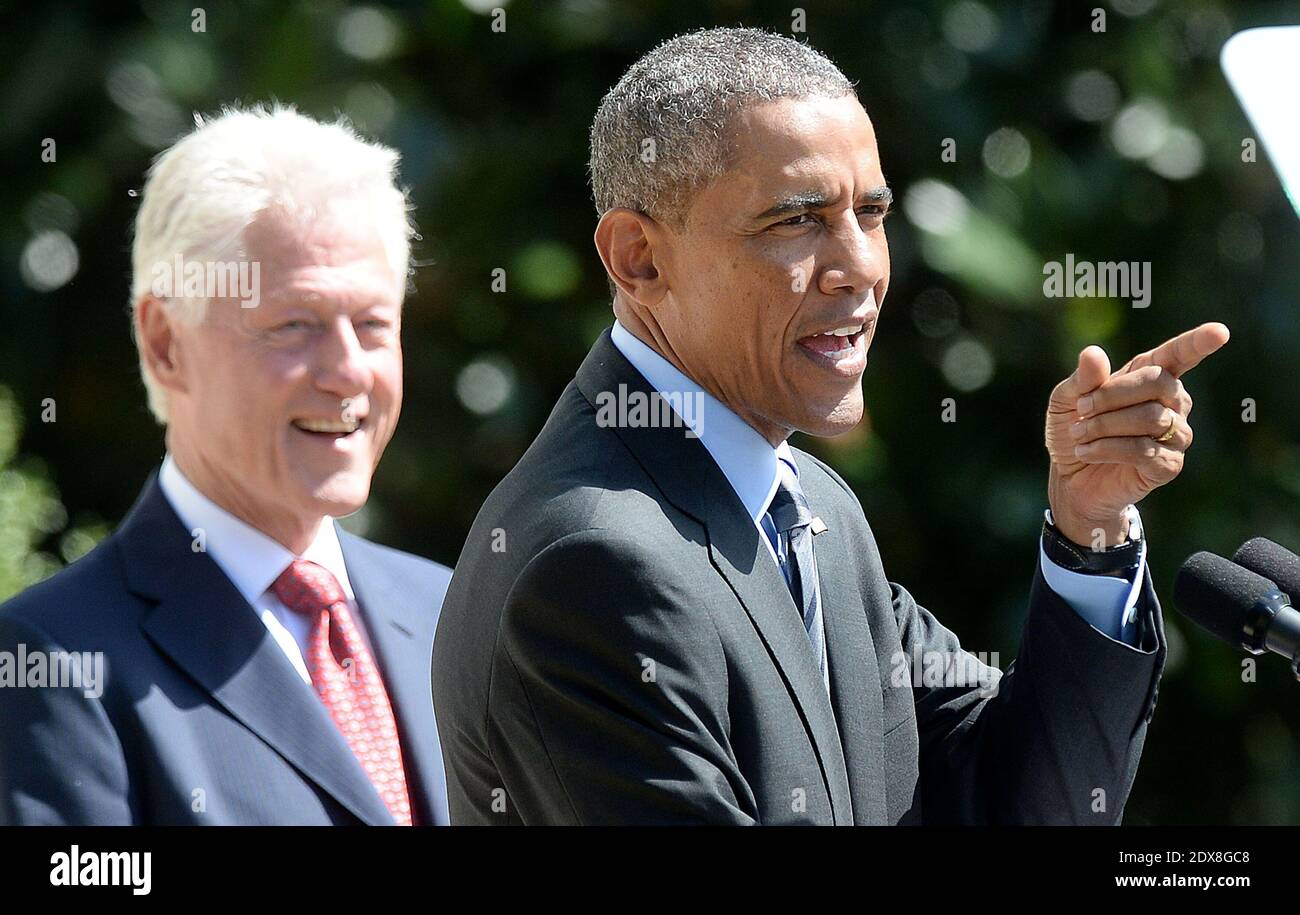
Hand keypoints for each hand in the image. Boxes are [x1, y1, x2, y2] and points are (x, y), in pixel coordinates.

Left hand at [1045, 322, 1230, 547]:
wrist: (1071, 478)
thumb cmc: (1075, 430)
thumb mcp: (1067, 400)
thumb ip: (1082, 379)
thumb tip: (1093, 353)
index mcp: (1151, 376)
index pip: (1179, 355)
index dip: (1198, 343)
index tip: (1219, 332)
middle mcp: (1173, 402)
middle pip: (1158, 382)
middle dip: (1110, 395)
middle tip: (1081, 409)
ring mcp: (1177, 435)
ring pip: (1150, 418)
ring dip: (1104, 425)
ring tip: (1079, 435)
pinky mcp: (1169, 465)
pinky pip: (1144, 450)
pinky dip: (1107, 449)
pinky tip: (1087, 452)